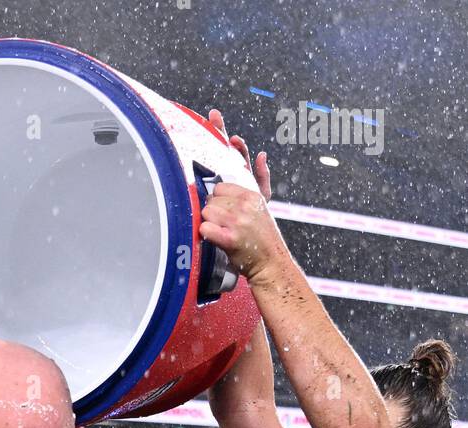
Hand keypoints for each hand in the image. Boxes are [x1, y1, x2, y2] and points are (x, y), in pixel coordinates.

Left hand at [200, 110, 282, 285]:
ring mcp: (238, 219)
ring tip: (222, 233)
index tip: (214, 115)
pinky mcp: (231, 237)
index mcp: (251, 192)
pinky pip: (205, 228)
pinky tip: (213, 239)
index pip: (228, 171)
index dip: (220, 143)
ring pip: (205, 211)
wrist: (270, 264)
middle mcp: (245, 202)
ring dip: (208, 223)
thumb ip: (261, 178)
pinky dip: (205, 235)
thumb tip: (260, 156)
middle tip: (224, 222)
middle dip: (212, 208)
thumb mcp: (263, 205)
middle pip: (211, 194)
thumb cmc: (261, 237)